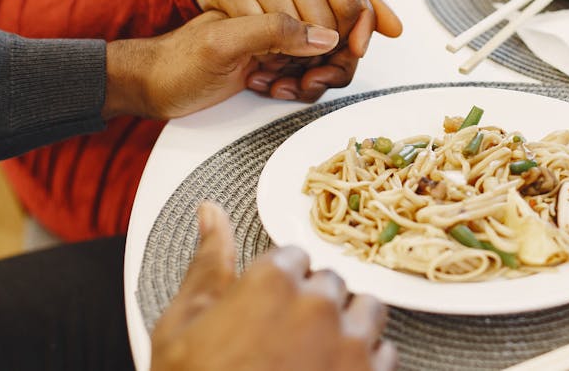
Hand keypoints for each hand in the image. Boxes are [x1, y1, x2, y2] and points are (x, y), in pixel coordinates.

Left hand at [102, 11, 340, 119]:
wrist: (150, 86)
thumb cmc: (177, 63)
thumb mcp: (224, 44)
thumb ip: (274, 32)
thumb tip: (325, 37)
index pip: (332, 13)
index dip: (336, 46)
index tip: (315, 71)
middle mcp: (278, 10)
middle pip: (334, 39)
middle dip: (324, 68)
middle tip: (300, 83)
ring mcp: (275, 37)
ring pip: (323, 60)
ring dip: (309, 81)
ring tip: (277, 87)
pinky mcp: (269, 60)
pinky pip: (303, 74)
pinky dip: (295, 88)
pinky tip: (270, 90)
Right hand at [151, 203, 396, 370]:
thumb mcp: (181, 325)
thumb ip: (207, 263)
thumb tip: (211, 212)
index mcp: (272, 282)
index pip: (293, 257)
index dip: (279, 281)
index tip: (268, 304)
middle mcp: (318, 306)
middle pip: (331, 284)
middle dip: (313, 303)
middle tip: (286, 337)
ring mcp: (349, 345)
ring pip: (367, 310)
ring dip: (349, 324)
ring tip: (319, 351)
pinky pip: (386, 354)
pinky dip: (367, 362)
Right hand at [193, 0, 401, 100]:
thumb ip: (363, 1)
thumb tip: (397, 30)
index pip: (351, 6)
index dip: (353, 34)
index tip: (346, 45)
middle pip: (324, 24)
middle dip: (323, 44)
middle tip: (313, 46)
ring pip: (293, 33)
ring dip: (294, 49)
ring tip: (290, 43)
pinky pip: (260, 33)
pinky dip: (267, 46)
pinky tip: (266, 41)